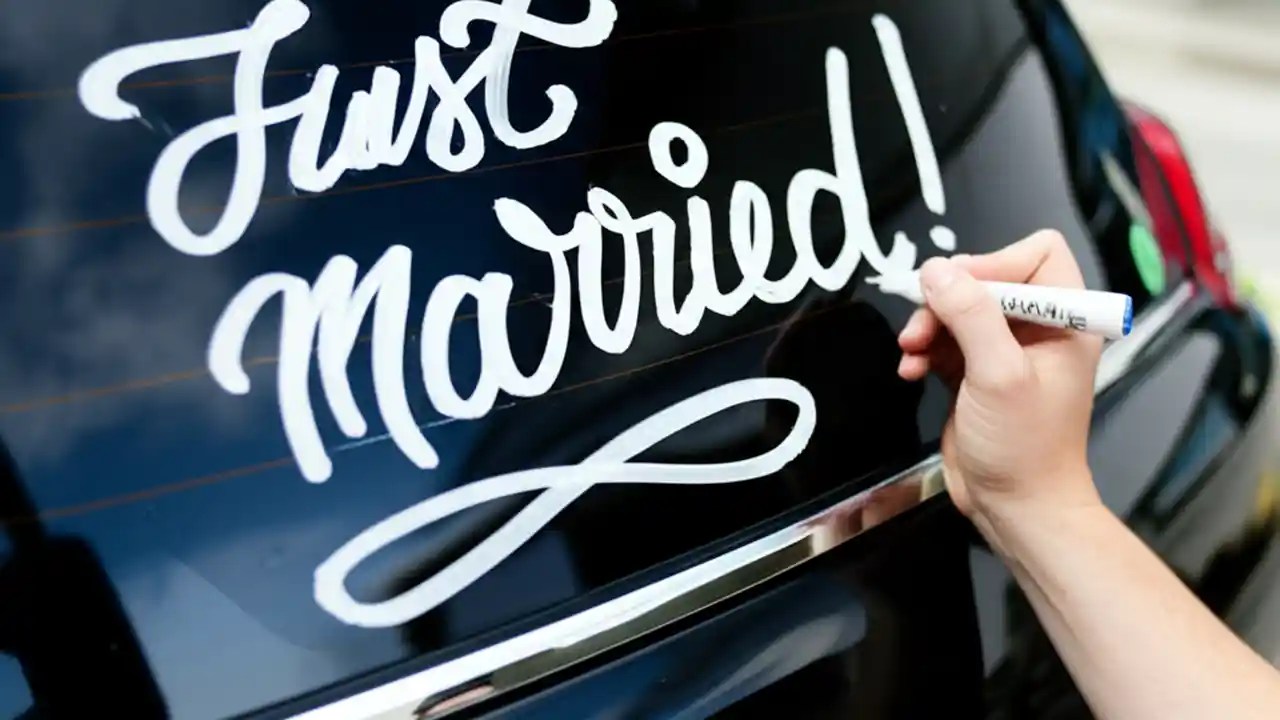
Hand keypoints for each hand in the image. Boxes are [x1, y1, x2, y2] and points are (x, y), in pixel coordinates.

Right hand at [896, 231, 1104, 533]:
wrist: (1017, 508)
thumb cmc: (1026, 449)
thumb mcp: (999, 375)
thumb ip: (971, 316)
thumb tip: (936, 270)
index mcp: (1066, 320)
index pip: (1036, 254)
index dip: (995, 263)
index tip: (959, 288)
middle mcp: (1039, 329)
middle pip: (988, 278)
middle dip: (949, 297)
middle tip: (923, 321)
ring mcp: (1005, 351)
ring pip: (959, 307)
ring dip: (929, 324)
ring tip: (911, 350)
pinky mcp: (976, 372)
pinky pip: (944, 339)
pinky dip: (924, 349)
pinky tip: (911, 369)